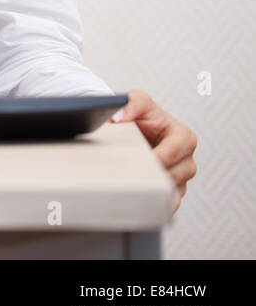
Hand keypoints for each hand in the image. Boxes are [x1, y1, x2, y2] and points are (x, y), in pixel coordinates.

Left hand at [111, 89, 196, 214]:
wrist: (137, 130)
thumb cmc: (143, 116)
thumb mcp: (138, 101)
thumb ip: (132, 103)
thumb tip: (119, 117)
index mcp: (184, 137)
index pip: (173, 153)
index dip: (156, 157)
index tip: (138, 160)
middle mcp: (187, 159)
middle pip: (173, 175)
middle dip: (152, 175)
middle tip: (131, 177)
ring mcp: (181, 178)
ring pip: (171, 192)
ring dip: (152, 192)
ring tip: (132, 190)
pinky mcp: (172, 191)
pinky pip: (167, 205)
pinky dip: (154, 205)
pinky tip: (138, 202)